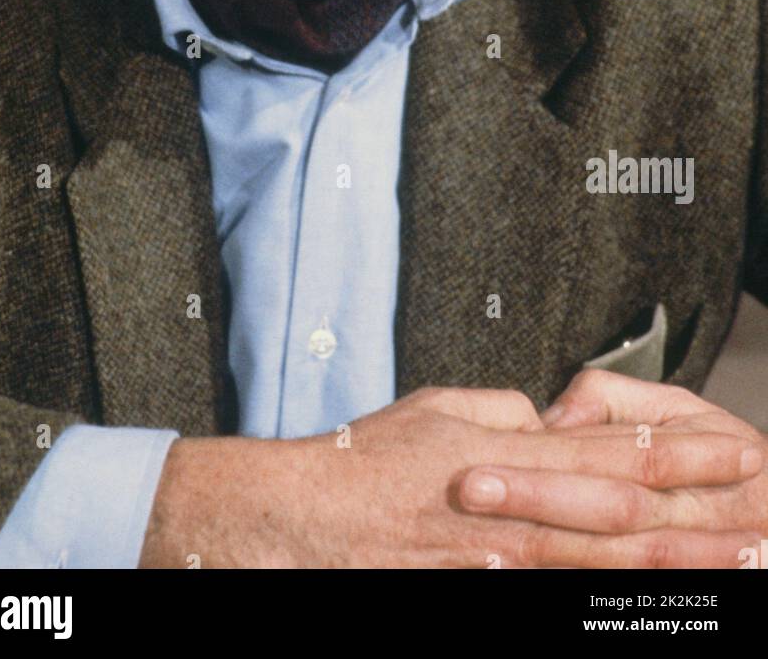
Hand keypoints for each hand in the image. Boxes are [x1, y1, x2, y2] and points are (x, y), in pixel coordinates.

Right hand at [139, 383, 759, 567]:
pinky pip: (549, 597)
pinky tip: (641, 603)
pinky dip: (601, 600)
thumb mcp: (435, 410)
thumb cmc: (361, 461)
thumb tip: (545, 419)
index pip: (607, 446)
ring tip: (728, 562)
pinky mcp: (474, 592)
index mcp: (505, 447)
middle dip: (695, 512)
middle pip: (619, 507)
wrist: (293, 519)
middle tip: (759, 514)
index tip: (730, 447)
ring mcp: (493, 556)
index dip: (673, 449)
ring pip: (597, 559)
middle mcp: (508, 502)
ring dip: (668, 561)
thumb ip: (500, 413)